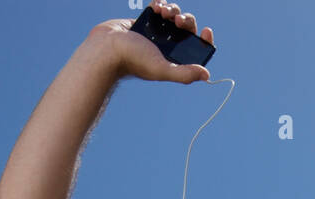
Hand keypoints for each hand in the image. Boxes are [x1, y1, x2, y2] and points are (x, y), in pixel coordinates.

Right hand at [95, 4, 212, 83]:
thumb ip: (183, 73)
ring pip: (175, 15)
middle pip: (187, 28)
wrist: (107, 46)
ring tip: (163, 12)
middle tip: (178, 20)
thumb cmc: (133, 60)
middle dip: (186, 20)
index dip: (204, 40)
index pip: (196, 49)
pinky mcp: (147, 21)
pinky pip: (160, 7)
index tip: (206, 30)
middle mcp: (167, 46)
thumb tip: (206, 75)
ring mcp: (157, 33)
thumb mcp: (161, 69)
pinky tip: (156, 7)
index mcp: (174, 59)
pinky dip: (161, 4)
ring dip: (173, 9)